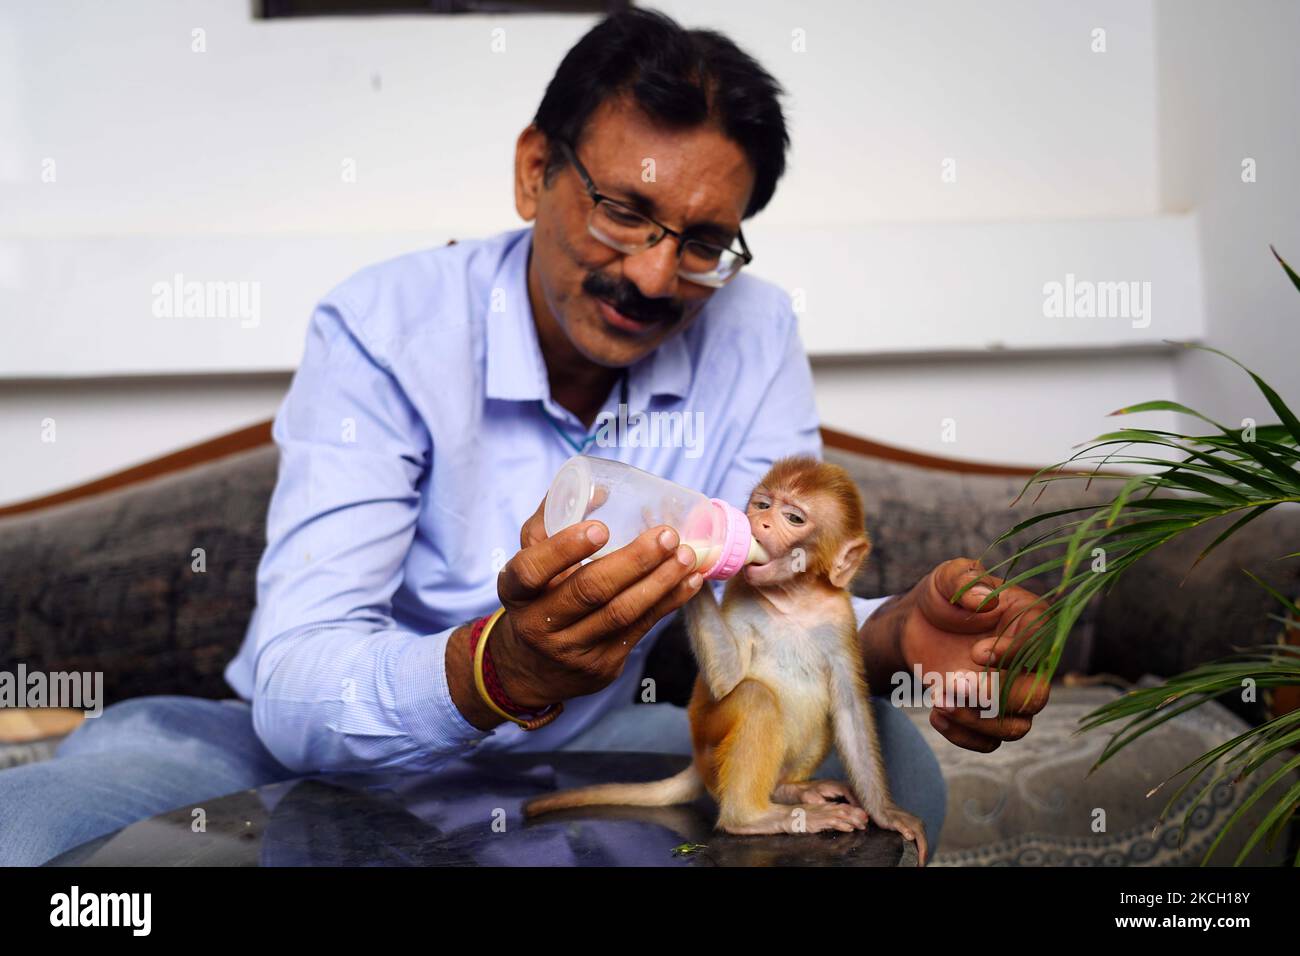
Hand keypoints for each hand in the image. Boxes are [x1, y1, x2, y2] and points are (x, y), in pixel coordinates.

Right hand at [485, 498, 703, 712]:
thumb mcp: (529, 562)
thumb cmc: (537, 598)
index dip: (565, 549)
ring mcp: (573, 649)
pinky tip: (690, 581)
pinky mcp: (603, 664)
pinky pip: (640, 629)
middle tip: (666, 535)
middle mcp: (539, 623)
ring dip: (660, 582)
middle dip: (633, 561)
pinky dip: (669, 602)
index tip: (601, 528)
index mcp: (516, 592)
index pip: (532, 571)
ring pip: (621, 613)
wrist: (532, 670)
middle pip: (589, 591)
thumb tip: (600, 488)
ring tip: (686, 555)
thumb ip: (553, 521)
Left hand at [893, 557, 1050, 751]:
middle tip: (954, 682)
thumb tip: (986, 602)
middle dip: (994, 697)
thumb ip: (964, 581)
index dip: (1013, 654)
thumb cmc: (941, 597)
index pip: (1041, 646)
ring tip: (939, 701)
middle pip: (1035, 697)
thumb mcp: (947, 578)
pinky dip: (965, 738)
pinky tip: (936, 714)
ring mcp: (1010, 693)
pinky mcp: (988, 714)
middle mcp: (1029, 663)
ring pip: (1016, 728)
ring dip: (978, 723)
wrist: (917, 625)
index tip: (976, 652)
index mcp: (1030, 622)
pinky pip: (990, 743)